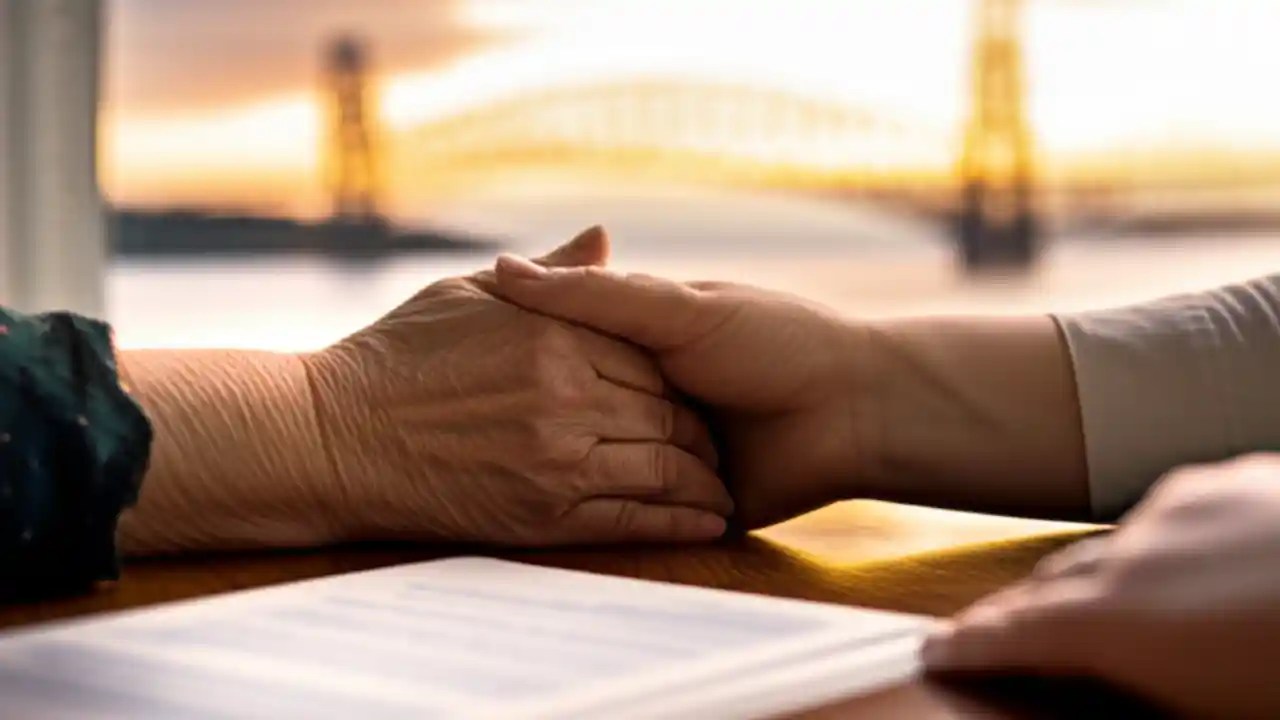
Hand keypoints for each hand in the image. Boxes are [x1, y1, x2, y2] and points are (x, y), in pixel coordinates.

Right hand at [303, 228, 730, 545]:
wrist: (333, 438)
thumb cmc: (396, 355)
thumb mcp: (471, 291)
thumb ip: (551, 277)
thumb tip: (606, 236)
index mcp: (555, 336)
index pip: (648, 357)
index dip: (675, 377)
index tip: (689, 388)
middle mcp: (566, 396)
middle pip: (665, 413)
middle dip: (699, 430)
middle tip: (718, 440)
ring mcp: (557, 460)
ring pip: (660, 468)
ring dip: (700, 479)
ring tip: (719, 484)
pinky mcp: (543, 516)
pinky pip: (631, 521)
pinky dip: (678, 523)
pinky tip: (708, 523)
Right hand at [490, 244, 865, 528]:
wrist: (856, 407)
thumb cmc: (773, 340)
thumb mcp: (677, 308)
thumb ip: (596, 296)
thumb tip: (502, 268)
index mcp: (643, 348)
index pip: (566, 361)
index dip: (536, 368)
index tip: (494, 380)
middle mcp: (650, 402)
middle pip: (587, 425)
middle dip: (570, 431)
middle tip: (538, 435)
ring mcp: (670, 454)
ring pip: (613, 475)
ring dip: (618, 474)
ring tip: (586, 472)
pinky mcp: (692, 503)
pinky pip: (644, 521)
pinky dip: (645, 515)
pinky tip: (624, 506)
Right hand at [923, 453, 1279, 718]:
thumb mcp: (1212, 709)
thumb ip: (1138, 692)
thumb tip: (1100, 682)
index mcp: (1118, 621)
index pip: (1011, 632)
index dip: (968, 644)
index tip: (934, 647)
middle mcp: (1134, 552)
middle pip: (1049, 583)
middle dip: (1016, 611)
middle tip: (991, 632)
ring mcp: (1183, 505)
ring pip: (1112, 546)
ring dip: (1091, 579)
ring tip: (1089, 604)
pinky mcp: (1234, 479)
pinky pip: (1172, 517)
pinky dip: (1158, 549)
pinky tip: (1188, 569)